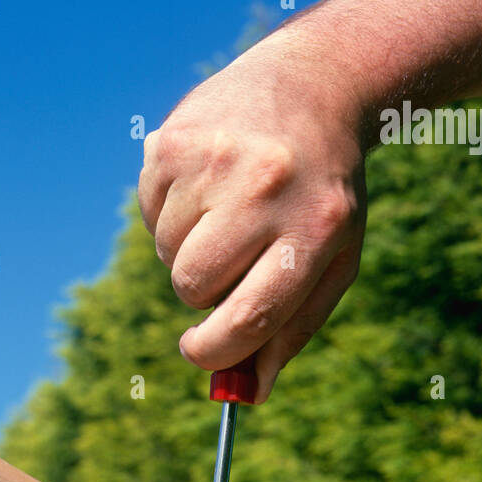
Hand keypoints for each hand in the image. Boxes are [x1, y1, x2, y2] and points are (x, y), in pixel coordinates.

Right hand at [138, 33, 367, 401]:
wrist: (315, 86)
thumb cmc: (324, 196)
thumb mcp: (331, 262)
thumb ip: (291, 331)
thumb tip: (248, 394)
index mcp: (312, 230)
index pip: (248, 318)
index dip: (214, 352)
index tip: (200, 353)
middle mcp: (264, 190)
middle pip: (194, 288)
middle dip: (203, 290)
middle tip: (232, 258)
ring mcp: (214, 159)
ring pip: (167, 253)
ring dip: (189, 247)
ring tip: (227, 209)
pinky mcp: (173, 140)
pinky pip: (149, 215)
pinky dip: (172, 212)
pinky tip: (208, 183)